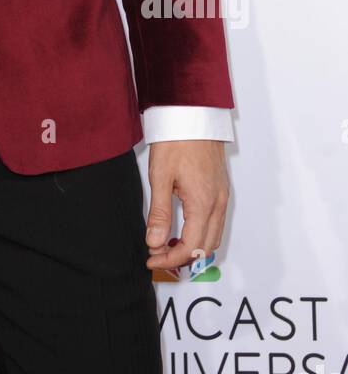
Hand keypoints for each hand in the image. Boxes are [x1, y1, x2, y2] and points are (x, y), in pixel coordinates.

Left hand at [144, 139, 229, 272]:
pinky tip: (183, 228)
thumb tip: (155, 241)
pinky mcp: (221, 189)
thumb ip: (160, 213)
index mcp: (203, 203)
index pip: (190, 247)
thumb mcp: (160, 177)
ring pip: (213, 237)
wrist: (193, 115)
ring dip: (193, 247)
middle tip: (158, 254)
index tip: (152, 258)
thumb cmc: (177, 140)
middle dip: (181, 257)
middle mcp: (218, 203)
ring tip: (168, 244)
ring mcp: (222, 196)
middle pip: (205, 248)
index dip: (170, 259)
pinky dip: (201, 234)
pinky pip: (216, 222)